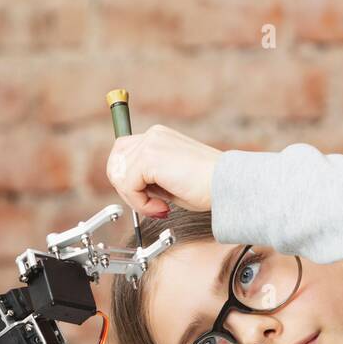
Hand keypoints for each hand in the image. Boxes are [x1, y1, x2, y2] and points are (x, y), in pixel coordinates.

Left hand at [106, 124, 222, 217]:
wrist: (227, 185)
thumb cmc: (206, 187)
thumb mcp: (169, 180)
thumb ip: (148, 179)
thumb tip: (129, 189)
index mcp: (158, 137)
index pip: (122, 153)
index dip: (127, 180)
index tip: (146, 199)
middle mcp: (152, 135)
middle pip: (115, 163)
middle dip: (127, 190)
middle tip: (150, 206)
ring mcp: (150, 143)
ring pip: (119, 175)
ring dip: (135, 199)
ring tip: (159, 207)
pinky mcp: (150, 157)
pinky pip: (128, 185)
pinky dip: (141, 203)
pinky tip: (162, 207)